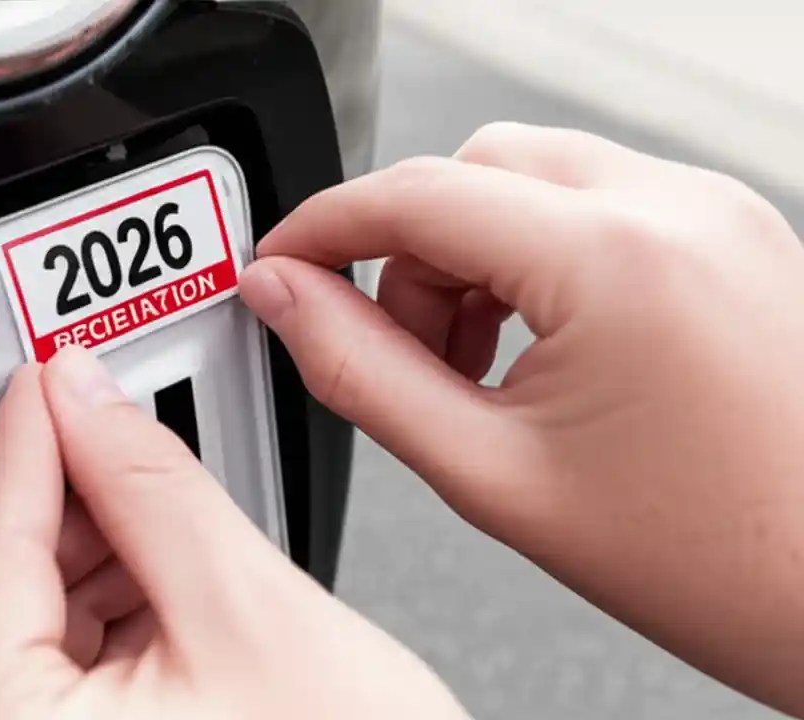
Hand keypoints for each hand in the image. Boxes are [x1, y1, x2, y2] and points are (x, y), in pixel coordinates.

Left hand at [0, 347, 466, 719]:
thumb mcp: (253, 616)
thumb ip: (158, 491)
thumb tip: (92, 403)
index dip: (31, 444)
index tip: (53, 383)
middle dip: (53, 511)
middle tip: (115, 451)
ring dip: (73, 570)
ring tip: (159, 536)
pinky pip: (30, 686)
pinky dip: (88, 629)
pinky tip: (155, 602)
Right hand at [240, 122, 803, 715]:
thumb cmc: (712, 558)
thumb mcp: (491, 474)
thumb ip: (361, 373)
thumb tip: (288, 301)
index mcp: (615, 260)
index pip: (415, 194)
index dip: (322, 227)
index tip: (280, 264)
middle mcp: (677, 209)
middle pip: (471, 170)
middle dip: (408, 253)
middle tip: (401, 352)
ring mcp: (716, 214)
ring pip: (531, 178)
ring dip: (472, 256)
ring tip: (478, 368)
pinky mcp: (732, 233)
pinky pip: (596, 202)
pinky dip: (536, 257)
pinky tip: (538, 348)